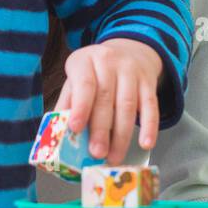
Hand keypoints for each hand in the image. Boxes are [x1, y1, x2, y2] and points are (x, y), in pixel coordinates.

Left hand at [56, 38, 162, 164]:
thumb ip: (68, 102)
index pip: (84, 84)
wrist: (127, 50)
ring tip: (115, 157)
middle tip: (97, 153)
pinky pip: (151, 105)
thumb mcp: (76, 78)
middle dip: (101, 130)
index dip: (80, 107)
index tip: (76, 129)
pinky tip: (146, 144)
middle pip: (106, 99)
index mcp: (84, 61)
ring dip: (122, 135)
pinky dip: (149, 127)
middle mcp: (109, 62)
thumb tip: (57, 133)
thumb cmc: (95, 72)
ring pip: (128, 105)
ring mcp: (131, 70)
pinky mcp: (148, 81)